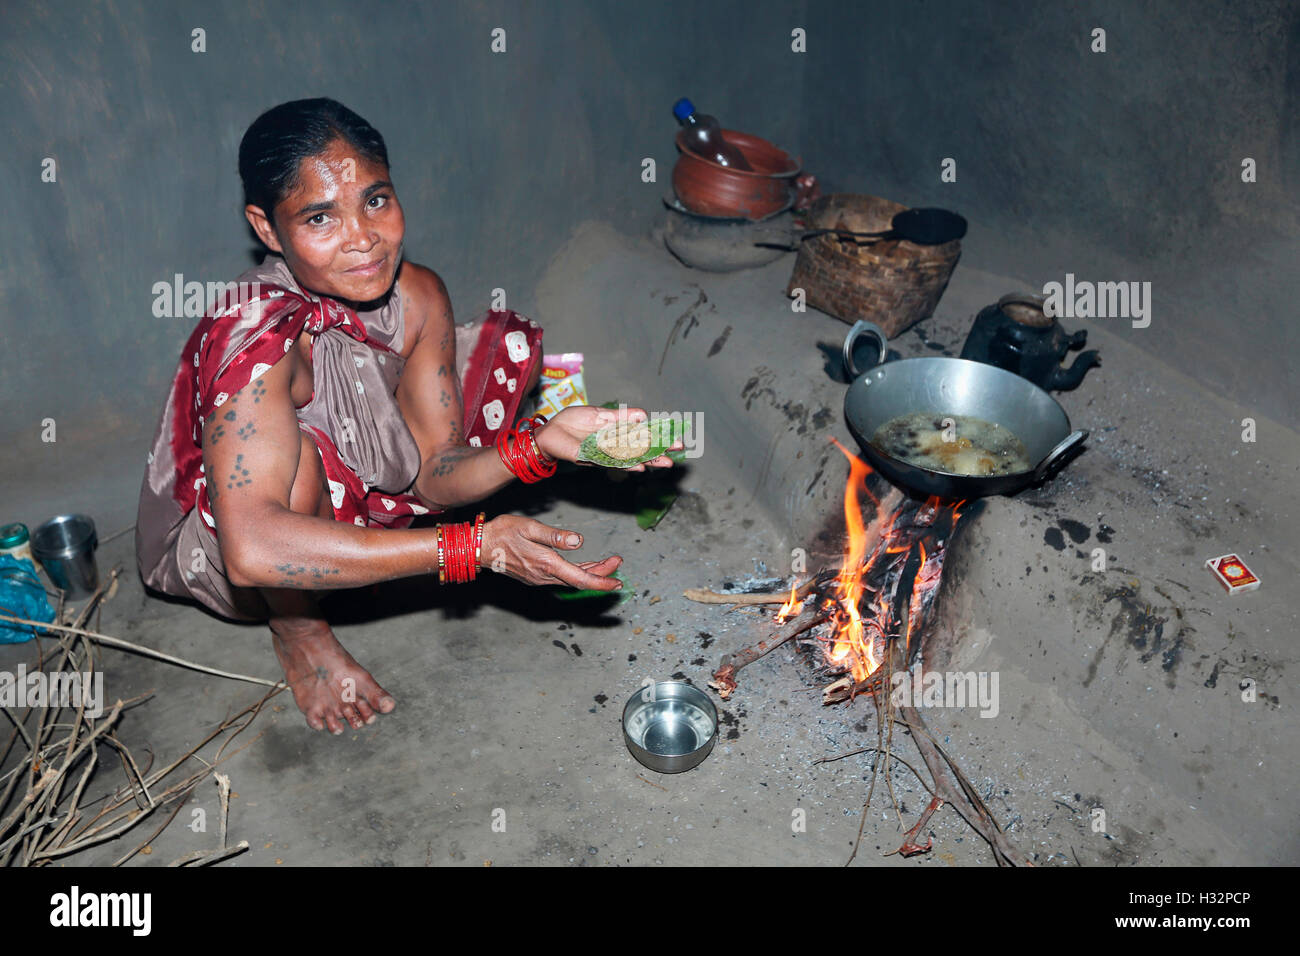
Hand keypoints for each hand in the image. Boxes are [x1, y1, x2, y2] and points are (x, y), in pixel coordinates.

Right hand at [479, 514, 623, 590]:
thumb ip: (555, 536)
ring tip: (608, 563)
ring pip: (571, 580)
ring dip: (590, 573)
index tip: (617, 583)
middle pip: (579, 580)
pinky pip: (561, 578)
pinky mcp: (534, 577)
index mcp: (546, 564)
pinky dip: (577, 573)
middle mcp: (543, 576)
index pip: (580, 578)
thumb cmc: (502, 533)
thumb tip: (579, 541)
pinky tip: (584, 566)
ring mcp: (538, 579)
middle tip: (617, 562)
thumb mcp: (529, 527)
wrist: (478, 547)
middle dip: (601, 574)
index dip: (601, 581)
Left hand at [534, 405, 682, 471]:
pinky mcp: (595, 459)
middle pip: (642, 448)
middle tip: (679, 449)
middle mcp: (614, 444)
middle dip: (660, 449)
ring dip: (650, 460)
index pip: (641, 433)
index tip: (674, 435)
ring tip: (667, 463)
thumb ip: (620, 416)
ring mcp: (607, 453)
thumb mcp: (598, 414)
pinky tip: (641, 467)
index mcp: (616, 431)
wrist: (549, 433)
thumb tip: (643, 415)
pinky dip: (628, 465)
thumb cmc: (570, 423)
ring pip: (633, 457)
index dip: (658, 435)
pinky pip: (615, 462)